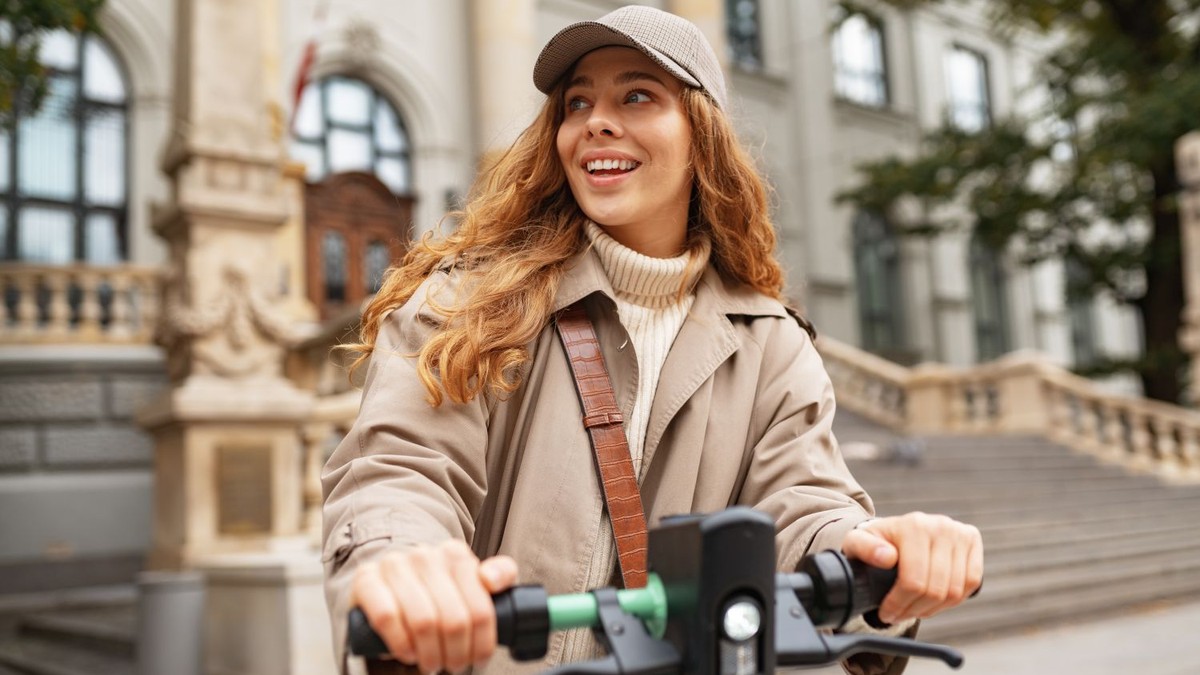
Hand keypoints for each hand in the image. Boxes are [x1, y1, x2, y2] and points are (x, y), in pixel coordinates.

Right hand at [351, 540, 518, 671]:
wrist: (387, 581)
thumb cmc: (434, 589)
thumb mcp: (470, 581)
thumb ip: (499, 574)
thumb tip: (491, 580)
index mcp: (455, 554)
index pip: (480, 609)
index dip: (482, 644)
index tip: (478, 659)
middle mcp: (425, 555)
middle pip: (454, 620)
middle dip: (456, 654)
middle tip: (452, 665)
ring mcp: (394, 565)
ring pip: (423, 621)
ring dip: (430, 654)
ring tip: (431, 663)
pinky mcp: (366, 580)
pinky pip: (387, 618)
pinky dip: (400, 643)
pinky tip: (408, 653)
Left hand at [840, 512, 982, 624]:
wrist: (897, 530)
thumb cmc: (877, 541)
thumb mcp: (858, 542)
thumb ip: (864, 548)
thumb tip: (887, 558)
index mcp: (913, 526)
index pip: (913, 580)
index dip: (899, 604)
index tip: (886, 613)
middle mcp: (940, 526)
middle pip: (936, 589)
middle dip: (915, 610)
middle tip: (899, 616)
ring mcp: (959, 532)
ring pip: (955, 590)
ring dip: (934, 609)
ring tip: (915, 609)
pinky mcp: (972, 540)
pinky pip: (971, 583)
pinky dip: (953, 600)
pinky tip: (935, 601)